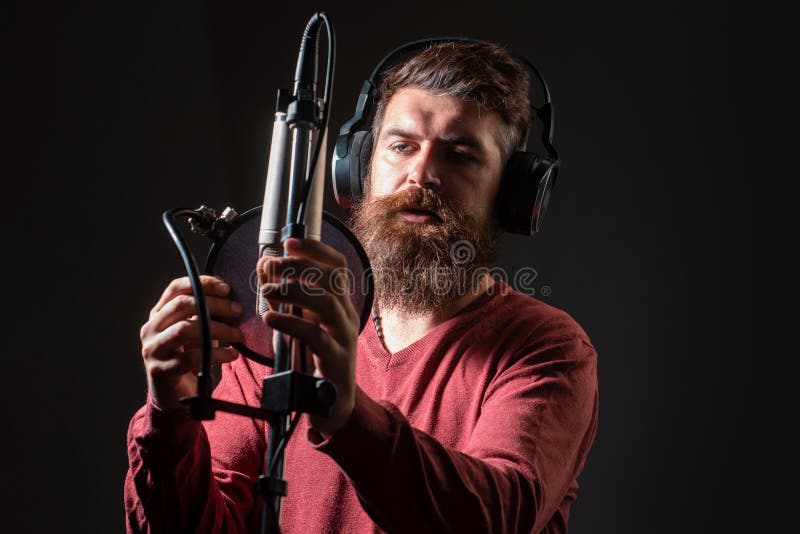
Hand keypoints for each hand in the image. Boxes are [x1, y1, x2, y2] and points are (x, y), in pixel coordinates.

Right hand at [140, 275, 243, 410]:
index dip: (201, 283)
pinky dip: (217, 354)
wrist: (174, 394)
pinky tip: (232, 355)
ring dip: (217, 329)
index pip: (176, 288)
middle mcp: (151, 327)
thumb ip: (206, 313)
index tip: (226, 288)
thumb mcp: (197, 330)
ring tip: (238, 335)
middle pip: (182, 304)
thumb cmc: (189, 355)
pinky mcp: (160, 370)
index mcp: (159, 313)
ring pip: (184, 329)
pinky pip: (191, 358)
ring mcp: (152, 349)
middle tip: (238, 311)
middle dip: (214, 305)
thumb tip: (232, 297)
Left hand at [258, 238, 358, 436]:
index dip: (315, 249)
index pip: (336, 266)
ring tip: (267, 291)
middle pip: (330, 278)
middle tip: (271, 266)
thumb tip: (265, 266)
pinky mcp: (336, 359)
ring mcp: (344, 337)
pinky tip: (271, 317)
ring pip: (326, 302)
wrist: (332, 405)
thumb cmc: (315, 361)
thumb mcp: (299, 322)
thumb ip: (284, 297)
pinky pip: (315, 335)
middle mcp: (345, 316)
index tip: (290, 242)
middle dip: (299, 266)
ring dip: (293, 291)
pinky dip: (291, 322)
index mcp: (339, 304)